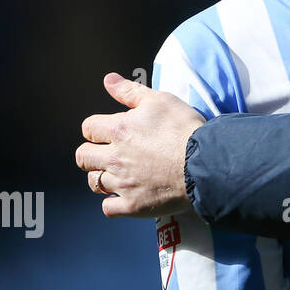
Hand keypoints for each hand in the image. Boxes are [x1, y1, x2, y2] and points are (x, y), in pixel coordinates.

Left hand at [75, 73, 204, 216]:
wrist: (206, 163)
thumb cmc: (186, 130)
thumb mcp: (161, 100)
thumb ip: (130, 91)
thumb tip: (109, 80)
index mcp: (119, 130)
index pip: (88, 127)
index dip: (97, 128)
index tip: (107, 132)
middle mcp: (115, 157)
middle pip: (83, 157)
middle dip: (93, 153)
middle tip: (109, 153)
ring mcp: (122, 183)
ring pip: (94, 182)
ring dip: (102, 177)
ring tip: (118, 174)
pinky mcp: (133, 205)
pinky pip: (108, 208)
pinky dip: (113, 203)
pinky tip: (125, 196)